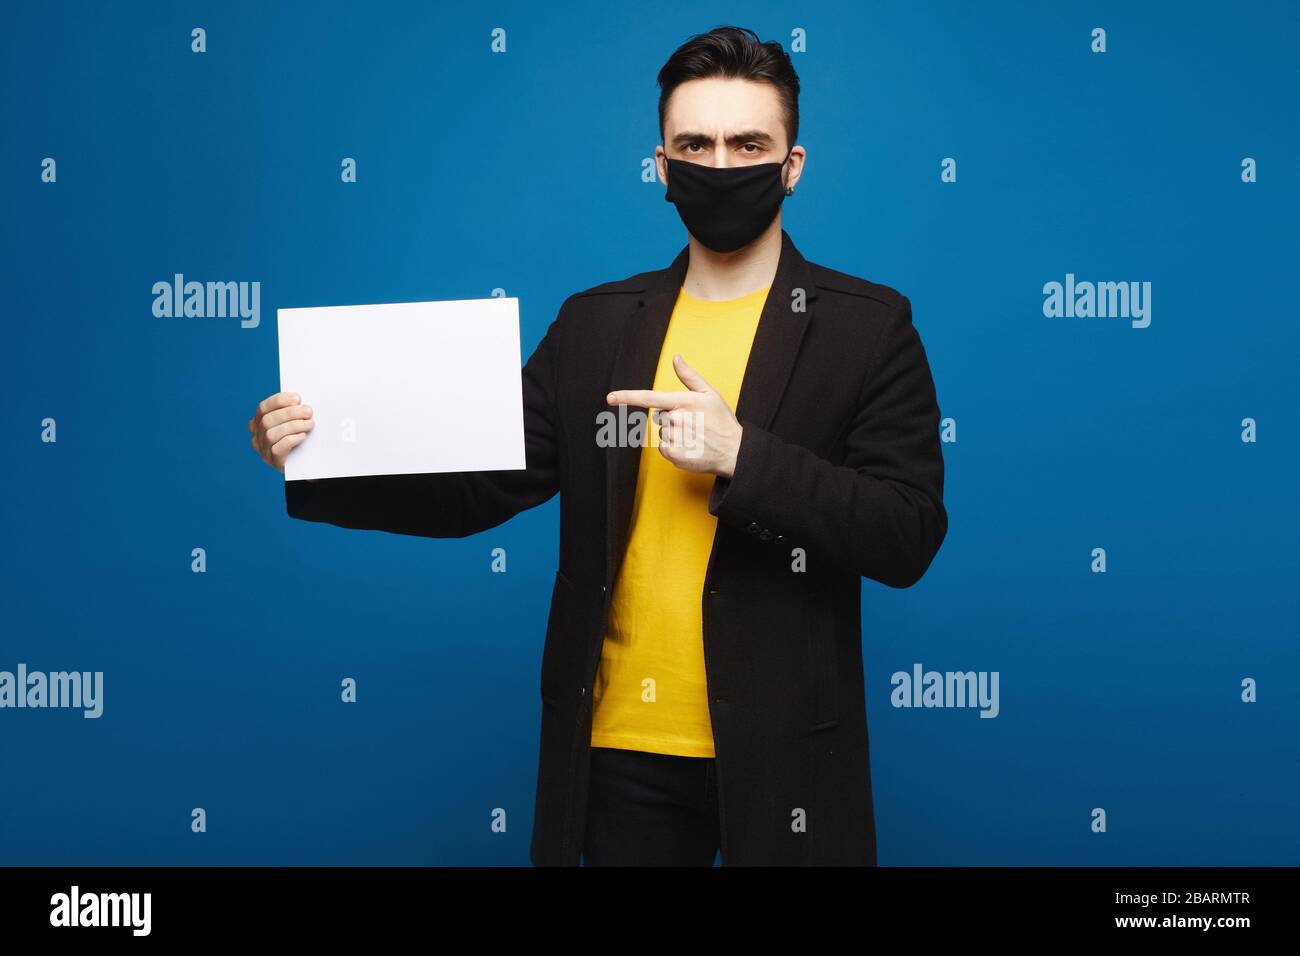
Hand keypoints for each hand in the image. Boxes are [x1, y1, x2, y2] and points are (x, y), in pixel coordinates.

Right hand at [248, 391, 313, 472]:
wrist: (309, 463)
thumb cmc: (303, 439)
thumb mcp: (297, 421)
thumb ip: (294, 411)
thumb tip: (301, 402)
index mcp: (259, 423)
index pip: (263, 408)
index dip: (279, 401)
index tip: (297, 399)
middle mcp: (258, 437)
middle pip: (267, 420)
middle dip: (290, 413)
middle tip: (308, 411)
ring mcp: (264, 451)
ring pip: (271, 434)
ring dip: (293, 426)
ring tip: (309, 424)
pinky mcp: (274, 462)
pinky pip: (276, 449)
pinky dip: (290, 440)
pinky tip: (302, 436)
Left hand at [607, 355, 742, 476]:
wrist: (734, 451)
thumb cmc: (722, 421)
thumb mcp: (710, 393)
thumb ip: (689, 377)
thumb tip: (676, 358)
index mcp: (683, 402)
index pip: (650, 398)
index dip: (627, 397)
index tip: (610, 398)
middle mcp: (677, 419)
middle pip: (660, 417)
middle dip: (672, 419)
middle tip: (693, 424)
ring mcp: (675, 437)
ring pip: (662, 432)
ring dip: (674, 434)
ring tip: (694, 436)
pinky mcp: (674, 454)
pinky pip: (663, 447)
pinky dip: (673, 448)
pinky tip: (690, 447)